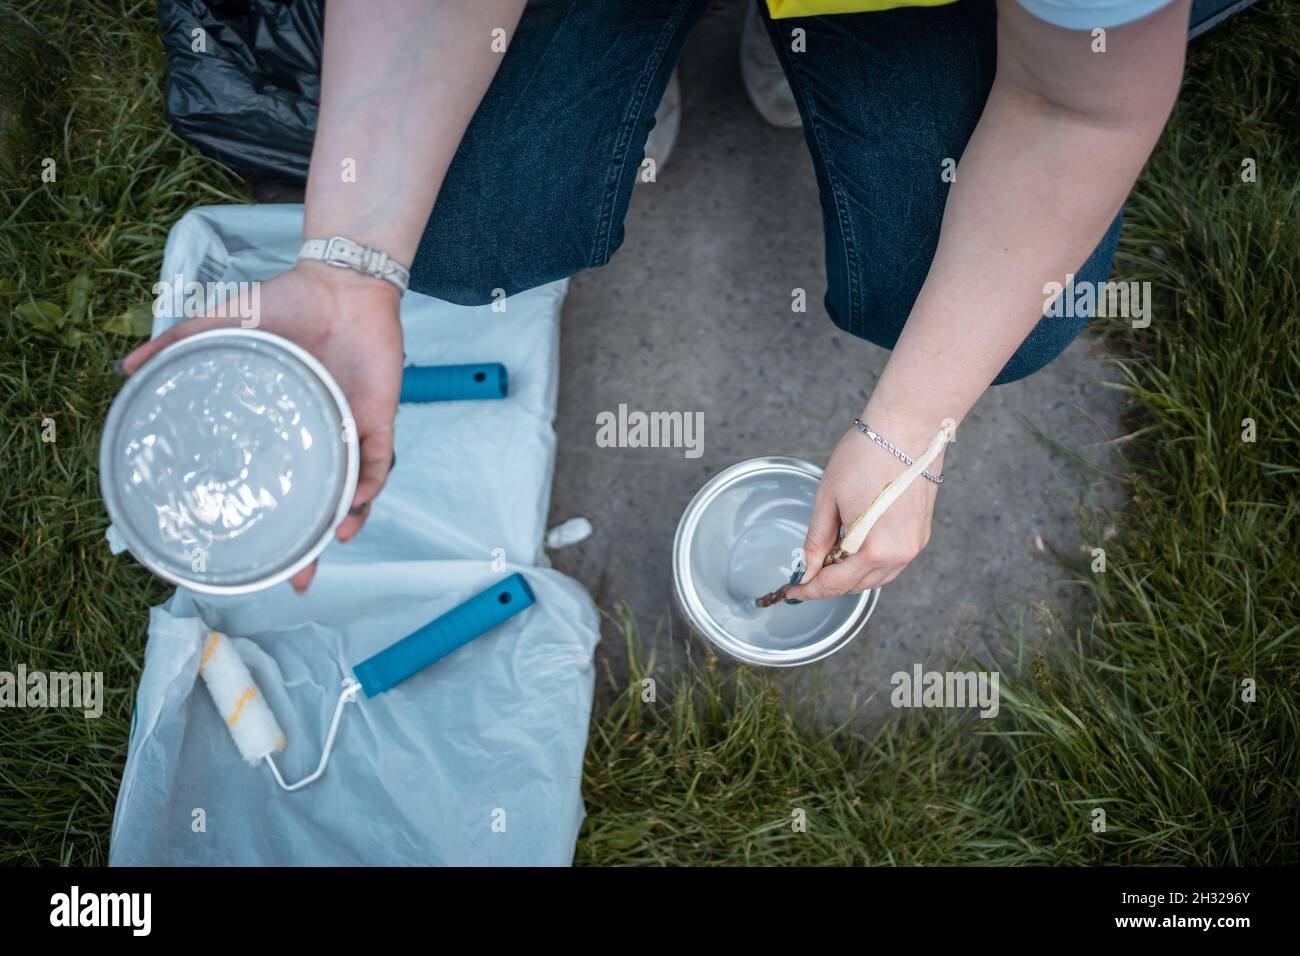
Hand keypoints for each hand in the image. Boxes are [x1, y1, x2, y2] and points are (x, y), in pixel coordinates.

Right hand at [121, 261, 403, 592]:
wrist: (340, 281)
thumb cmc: (286, 303)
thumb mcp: (225, 323)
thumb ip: (181, 342)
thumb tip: (128, 368)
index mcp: (285, 425)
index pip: (275, 484)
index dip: (267, 519)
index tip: (247, 555)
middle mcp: (318, 435)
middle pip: (318, 503)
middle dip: (309, 545)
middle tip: (294, 579)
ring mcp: (350, 429)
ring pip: (354, 491)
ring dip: (345, 520)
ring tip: (328, 543)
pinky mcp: (380, 418)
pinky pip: (380, 462)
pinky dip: (370, 484)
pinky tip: (356, 502)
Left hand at [785, 417, 943, 600]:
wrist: (907, 426)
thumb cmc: (866, 455)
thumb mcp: (828, 499)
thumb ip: (816, 540)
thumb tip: (806, 569)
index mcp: (874, 549)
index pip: (836, 584)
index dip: (810, 590)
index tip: (792, 592)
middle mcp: (900, 554)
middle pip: (858, 585)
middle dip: (829, 583)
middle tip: (805, 573)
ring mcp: (914, 545)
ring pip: (877, 578)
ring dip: (851, 575)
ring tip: (827, 558)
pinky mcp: (921, 534)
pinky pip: (892, 562)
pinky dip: (870, 563)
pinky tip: (853, 548)